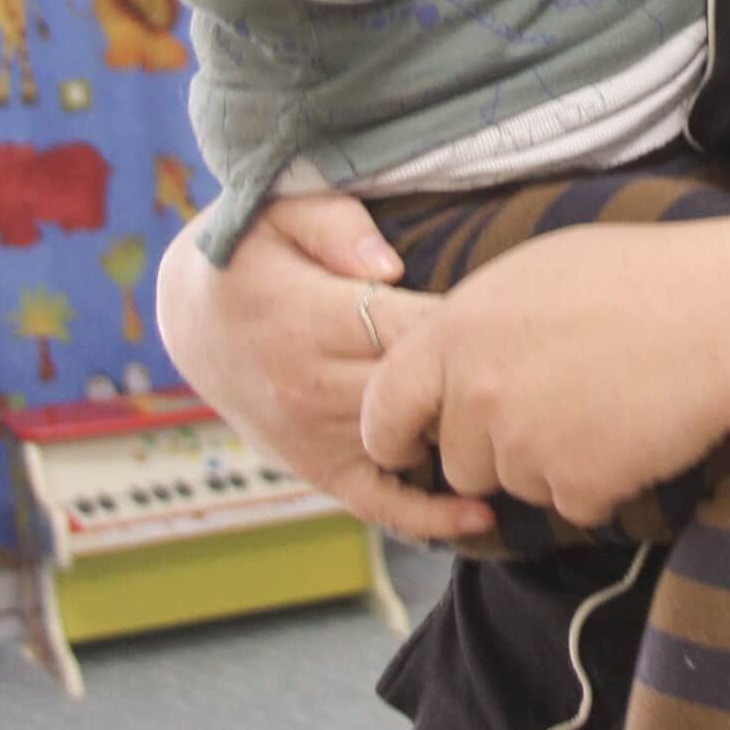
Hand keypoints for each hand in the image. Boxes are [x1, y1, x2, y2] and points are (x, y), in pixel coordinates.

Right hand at [155, 199, 496, 541]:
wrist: (194, 317)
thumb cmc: (253, 252)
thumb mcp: (281, 210)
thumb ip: (338, 226)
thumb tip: (390, 266)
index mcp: (314, 321)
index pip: (414, 331)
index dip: (470, 327)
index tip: (518, 315)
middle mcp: (314, 387)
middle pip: (422, 395)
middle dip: (479, 384)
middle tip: (535, 368)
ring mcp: (315, 438)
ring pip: (411, 450)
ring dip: (467, 441)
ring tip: (526, 423)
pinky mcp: (316, 470)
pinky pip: (378, 505)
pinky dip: (429, 519)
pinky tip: (481, 514)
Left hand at [360, 216, 729, 526]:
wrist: (723, 315)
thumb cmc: (638, 278)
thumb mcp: (535, 272)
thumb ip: (474, 324)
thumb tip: (449, 358)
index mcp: (455, 331)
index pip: (382, 408)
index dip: (396, 431)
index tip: (415, 439)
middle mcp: (475, 393)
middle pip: (457, 459)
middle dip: (495, 446)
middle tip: (560, 397)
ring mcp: (522, 446)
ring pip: (516, 483)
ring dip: (552, 461)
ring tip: (608, 399)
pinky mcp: (573, 487)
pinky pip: (572, 503)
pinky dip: (602, 481)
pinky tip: (635, 427)